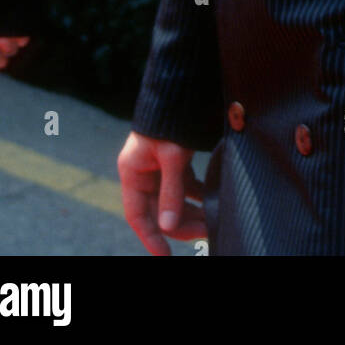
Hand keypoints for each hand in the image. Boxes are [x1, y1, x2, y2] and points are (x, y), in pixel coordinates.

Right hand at [118, 131, 206, 255]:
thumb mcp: (172, 156)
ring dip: (191, 212)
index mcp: (132, 171)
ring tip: (212, 223)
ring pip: (174, 200)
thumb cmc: (171, 119)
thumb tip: (167, 226)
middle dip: (180, 224)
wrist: (182, 87)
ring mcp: (158, 168)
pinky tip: (212, 203)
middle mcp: (143, 172)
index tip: (164, 256)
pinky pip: (185, 187)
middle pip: (159, 210)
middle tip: (205, 234)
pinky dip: (197, 196)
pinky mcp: (175, 162)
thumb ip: (171, 191)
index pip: (137, 215)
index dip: (150, 237)